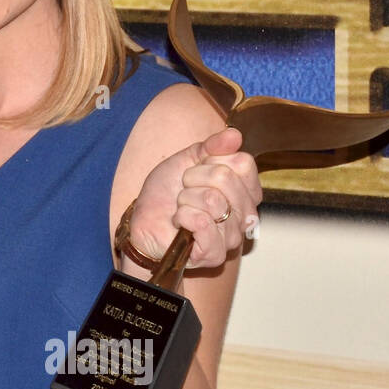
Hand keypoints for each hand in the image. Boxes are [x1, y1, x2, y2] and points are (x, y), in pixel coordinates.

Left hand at [130, 127, 261, 269]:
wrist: (142, 222)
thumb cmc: (166, 194)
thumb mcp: (186, 161)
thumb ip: (212, 146)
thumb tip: (234, 135)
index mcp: (245, 191)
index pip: (243, 163)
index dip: (210, 161)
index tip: (194, 171)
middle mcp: (245, 215)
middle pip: (226, 178)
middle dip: (193, 179)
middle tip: (183, 191)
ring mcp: (232, 236)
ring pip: (213, 200)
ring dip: (185, 200)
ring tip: (181, 208)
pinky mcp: (215, 253)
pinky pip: (203, 222)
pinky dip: (183, 216)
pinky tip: (179, 222)